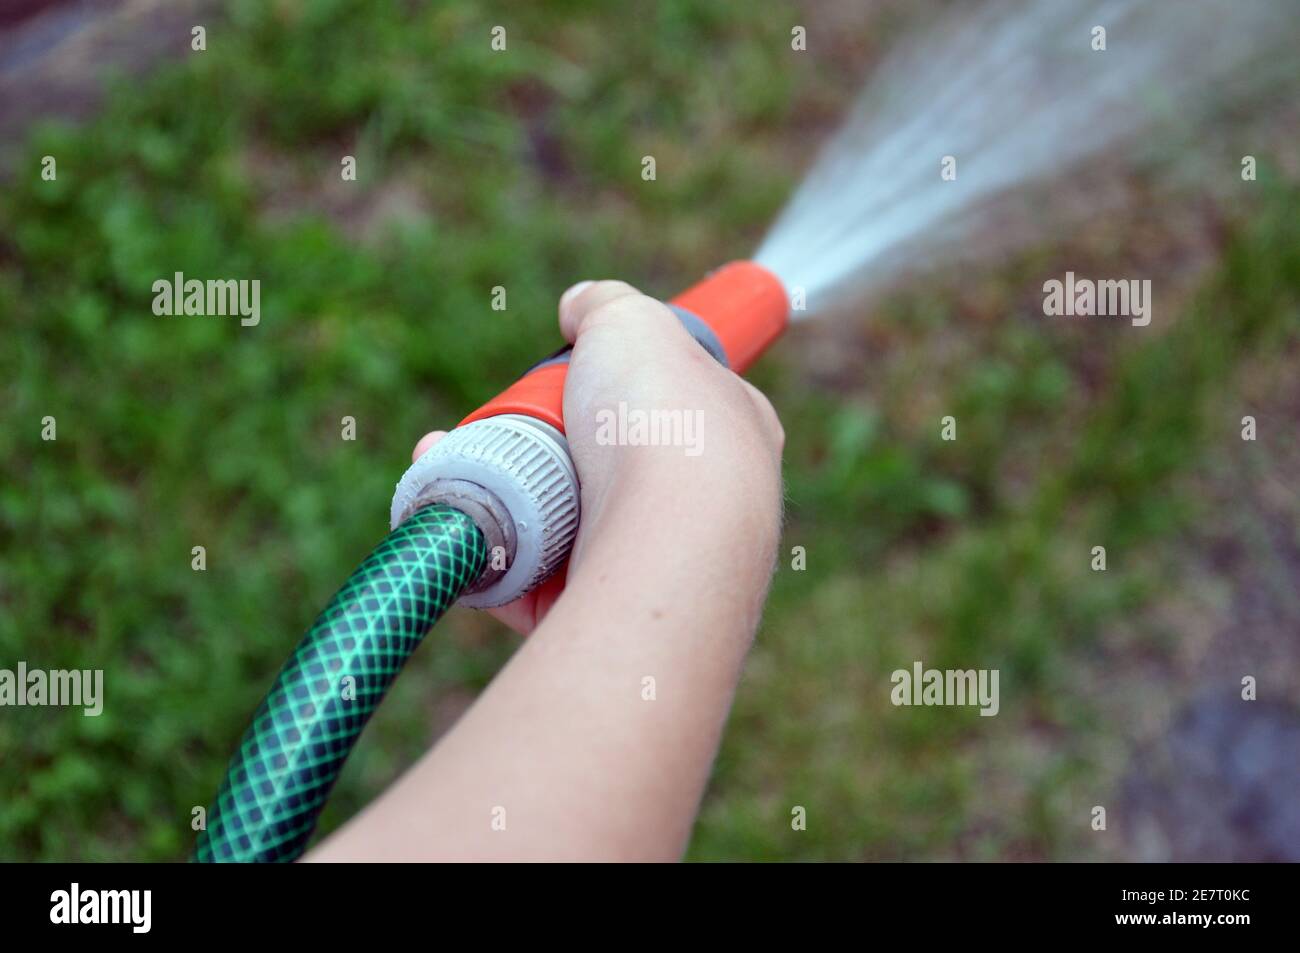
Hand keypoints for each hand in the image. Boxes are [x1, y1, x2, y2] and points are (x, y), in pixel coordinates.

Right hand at [411, 279, 784, 633]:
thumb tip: (580, 305)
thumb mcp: (634, 325)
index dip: (624, 383)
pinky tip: (448, 511)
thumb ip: (606, 304)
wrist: (668, 539)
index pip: (678, 399)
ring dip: (496, 488)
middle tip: (498, 419)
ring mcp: (650, 563)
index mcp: (732, 431)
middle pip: (604, 461)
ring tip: (448, 453)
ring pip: (556, 520)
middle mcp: (701, 504)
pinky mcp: (596, 610)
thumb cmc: (665, 422)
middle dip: (539, 439)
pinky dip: (484, 550)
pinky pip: (526, 578)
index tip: (575, 376)